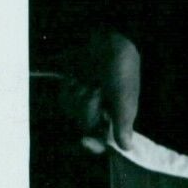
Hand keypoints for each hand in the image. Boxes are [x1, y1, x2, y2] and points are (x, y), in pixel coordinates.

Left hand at [64, 29, 140, 151]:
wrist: (110, 39)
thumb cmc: (122, 70)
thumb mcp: (125, 100)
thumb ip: (123, 124)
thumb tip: (126, 148)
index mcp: (114, 115)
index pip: (101, 139)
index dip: (93, 144)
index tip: (85, 140)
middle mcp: (99, 108)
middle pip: (82, 123)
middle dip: (86, 106)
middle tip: (97, 90)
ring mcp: (83, 95)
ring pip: (69, 108)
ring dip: (76, 92)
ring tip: (87, 79)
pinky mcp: (71, 81)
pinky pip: (60, 92)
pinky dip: (62, 84)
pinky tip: (68, 76)